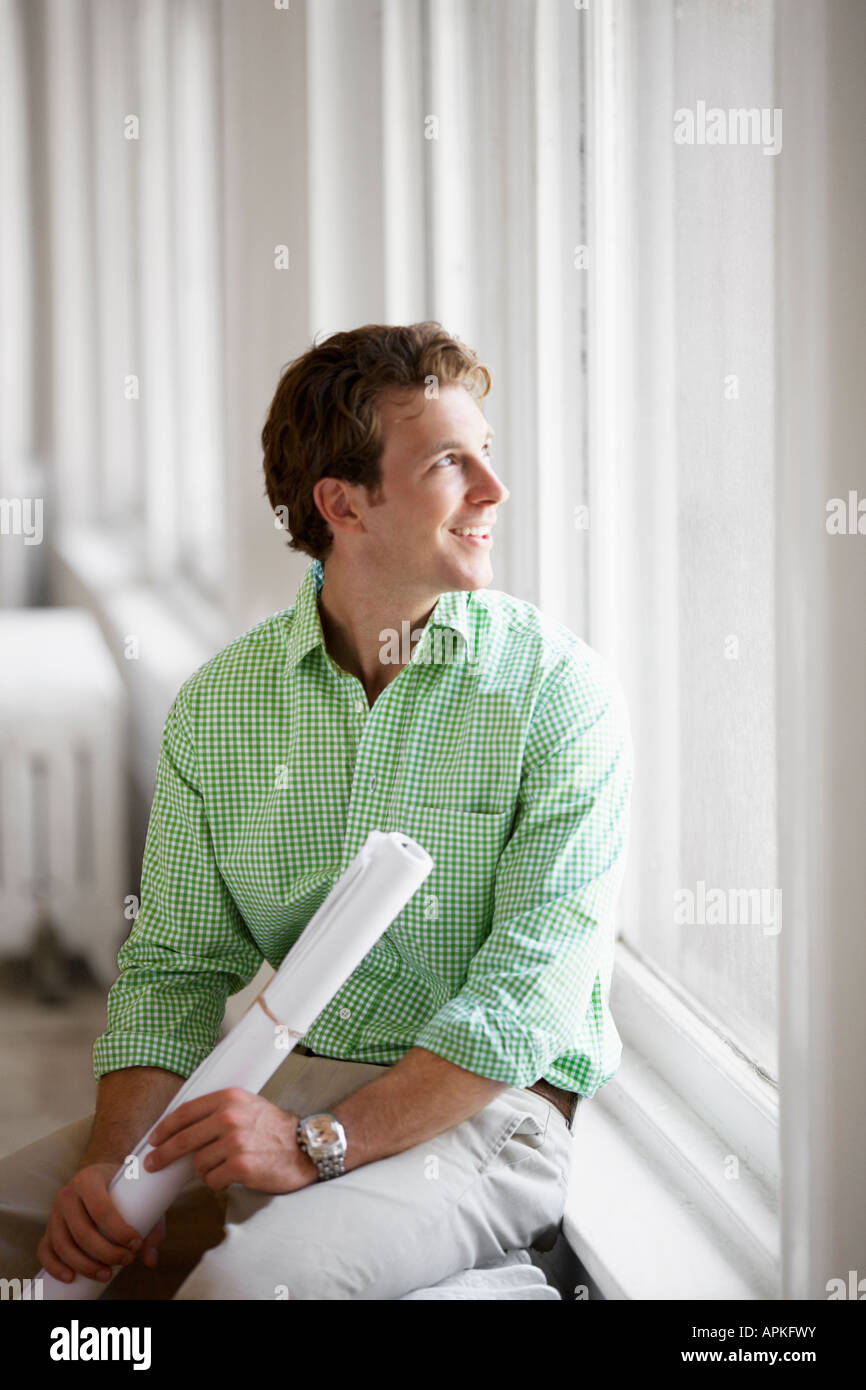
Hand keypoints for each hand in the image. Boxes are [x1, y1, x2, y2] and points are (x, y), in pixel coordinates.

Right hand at [37, 1162, 164, 1284]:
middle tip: (126, 1260)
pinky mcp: (48, 1229)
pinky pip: (45, 1251)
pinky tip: (70, 1277)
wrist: (102, 1178)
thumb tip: (150, 1260)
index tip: (136, 1244)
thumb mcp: (141, 1198)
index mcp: (88, 1179)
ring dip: (85, 1265)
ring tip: (107, 1274)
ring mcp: (55, 1213)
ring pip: (63, 1245)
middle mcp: (67, 1194)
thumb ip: (152, 1227)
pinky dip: (55, 1267)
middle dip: (106, 1252)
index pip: (102, 1209)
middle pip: (83, 1231)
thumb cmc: (123, 1190)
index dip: (119, 1232)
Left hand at [143, 1088, 317, 1194]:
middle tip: (153, 1164)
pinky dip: (218, 1182)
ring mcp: (235, 1141)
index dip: (165, 1127)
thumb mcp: (247, 1106)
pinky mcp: (241, 1165)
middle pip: (183, 1139)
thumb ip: (217, 1112)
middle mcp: (230, 1117)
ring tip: (225, 1166)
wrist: (306, 1147)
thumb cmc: (274, 1129)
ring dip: (207, 1170)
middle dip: (163, 1154)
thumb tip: (181, 1130)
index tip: (154, 1139)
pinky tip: (232, 1177)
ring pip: (199, 1163)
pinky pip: (212, 1180)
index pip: (185, 1112)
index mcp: (229, 1098)